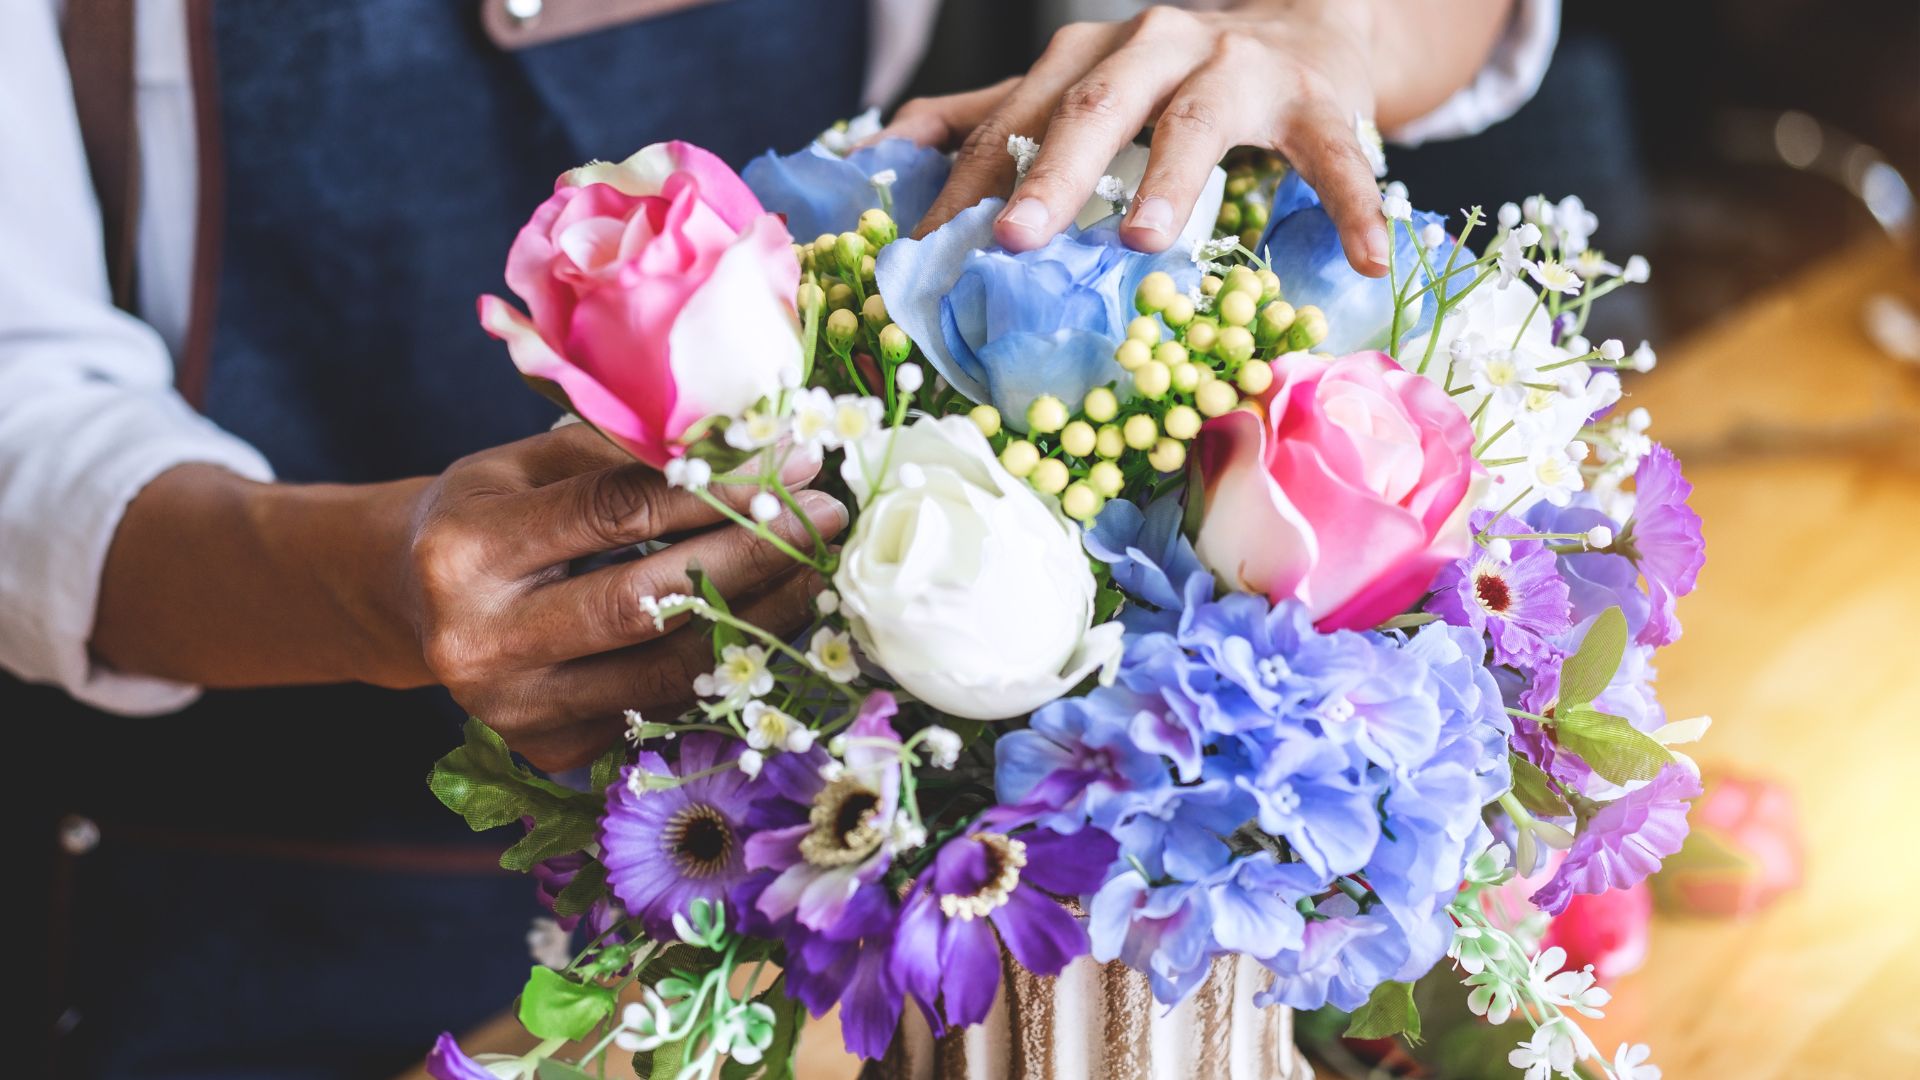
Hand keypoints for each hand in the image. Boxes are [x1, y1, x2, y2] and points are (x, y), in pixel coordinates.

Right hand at [402, 424, 846, 769]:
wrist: (411, 603)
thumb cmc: (487, 514)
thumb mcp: (526, 462)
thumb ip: (624, 454)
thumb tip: (755, 445)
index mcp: (466, 550)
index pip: (616, 513)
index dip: (716, 488)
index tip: (793, 464)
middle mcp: (480, 641)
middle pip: (646, 602)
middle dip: (752, 557)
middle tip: (825, 520)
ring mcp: (515, 710)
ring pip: (666, 670)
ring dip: (759, 621)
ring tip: (817, 573)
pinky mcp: (550, 750)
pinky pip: (661, 708)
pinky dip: (724, 665)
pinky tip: (772, 625)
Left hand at [885, 1, 1508, 273]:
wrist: (1305, 23)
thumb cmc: (1176, 78)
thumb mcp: (1083, 84)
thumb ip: (994, 113)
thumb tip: (887, 146)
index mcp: (1092, 53)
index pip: (1019, 117)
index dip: (970, 182)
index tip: (927, 250)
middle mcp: (1160, 46)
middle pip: (1096, 104)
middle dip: (1051, 171)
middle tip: (1013, 239)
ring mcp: (1244, 69)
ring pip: (1200, 119)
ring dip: (1171, 178)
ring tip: (1142, 240)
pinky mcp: (1321, 103)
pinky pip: (1337, 158)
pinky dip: (1351, 207)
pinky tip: (1367, 259)